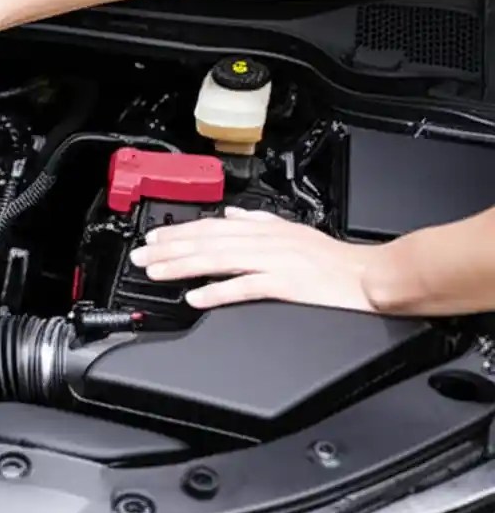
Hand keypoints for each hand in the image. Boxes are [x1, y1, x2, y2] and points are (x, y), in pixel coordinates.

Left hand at [128, 207, 380, 312]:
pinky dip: (217, 291)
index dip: (179, 233)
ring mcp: (274, 262)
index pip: (212, 227)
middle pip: (207, 242)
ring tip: (156, 273)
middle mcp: (265, 241)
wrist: (372, 277)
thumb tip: (232, 213)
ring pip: (218, 260)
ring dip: (183, 267)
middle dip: (169, 249)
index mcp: (265, 228)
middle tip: (141, 257)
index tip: (153, 240)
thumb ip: (260, 221)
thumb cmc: (336, 261)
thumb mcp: (294, 231)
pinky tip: (195, 298)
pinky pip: (244, 287)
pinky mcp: (285, 284)